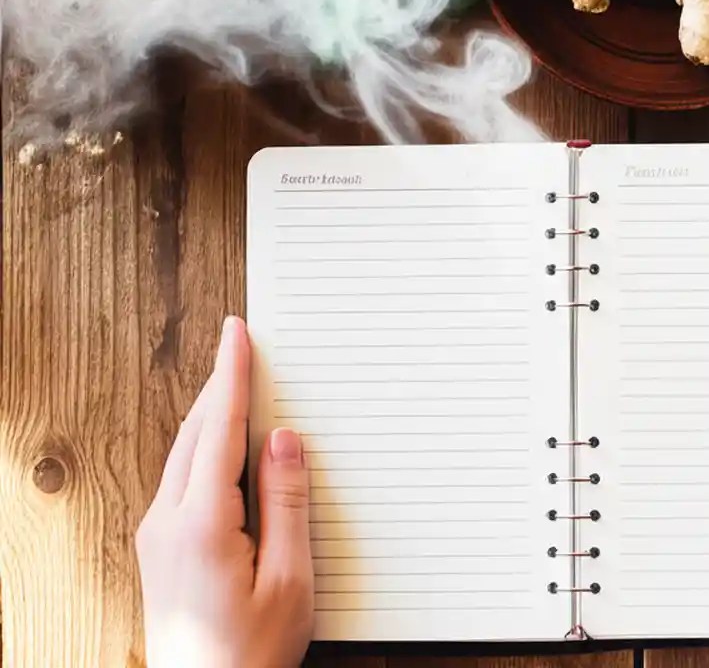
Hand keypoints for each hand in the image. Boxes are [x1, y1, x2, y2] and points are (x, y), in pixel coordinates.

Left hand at [136, 317, 313, 667]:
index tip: (237, 334)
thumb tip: (284, 440)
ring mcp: (157, 536)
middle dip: (220, 386)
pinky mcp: (160, 549)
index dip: (232, 376)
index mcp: (202, 524)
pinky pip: (181, 479)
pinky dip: (205, 449)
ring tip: (238, 386)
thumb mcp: (289, 580)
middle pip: (195, 434)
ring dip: (212, 416)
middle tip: (242, 347)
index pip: (220, 429)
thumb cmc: (250, 654)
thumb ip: (287, 503)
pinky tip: (226, 448)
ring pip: (184, 455)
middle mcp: (167, 523)